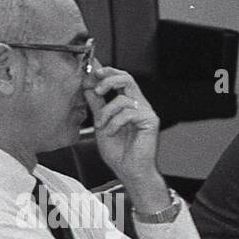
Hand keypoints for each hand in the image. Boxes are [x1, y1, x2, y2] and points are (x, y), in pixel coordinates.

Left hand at [84, 65, 169, 210]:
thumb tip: (88, 88)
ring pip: (125, 97)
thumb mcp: (101, 124)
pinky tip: (112, 132)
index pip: (120, 80)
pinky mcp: (150, 120)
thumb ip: (97, 106)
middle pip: (127, 78)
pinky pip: (129, 112)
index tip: (92, 68)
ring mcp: (146, 111)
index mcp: (128, 104)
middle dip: (109, 79)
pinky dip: (115, 122)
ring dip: (107, 112)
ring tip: (102, 126)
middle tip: (97, 88)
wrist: (129, 170)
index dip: (107, 71)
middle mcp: (139, 105)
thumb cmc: (118, 152)